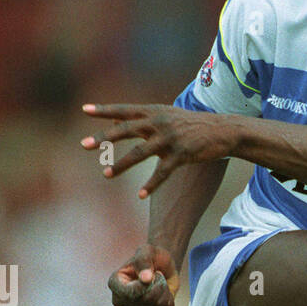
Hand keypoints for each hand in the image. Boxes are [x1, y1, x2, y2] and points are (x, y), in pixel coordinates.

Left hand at [81, 103, 236, 197]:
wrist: (222, 130)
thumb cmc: (192, 124)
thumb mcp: (167, 116)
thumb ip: (143, 120)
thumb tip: (118, 122)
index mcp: (154, 112)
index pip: (124, 110)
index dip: (104, 110)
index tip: (84, 110)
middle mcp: (159, 123)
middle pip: (126, 129)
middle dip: (104, 138)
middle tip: (85, 145)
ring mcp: (170, 139)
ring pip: (140, 153)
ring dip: (121, 164)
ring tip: (106, 174)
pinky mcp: (181, 155)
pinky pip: (162, 172)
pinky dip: (151, 185)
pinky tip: (140, 195)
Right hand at [108, 245, 179, 305]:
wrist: (162, 266)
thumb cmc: (151, 257)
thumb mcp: (147, 251)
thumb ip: (144, 261)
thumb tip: (146, 279)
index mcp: (115, 283)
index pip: (126, 293)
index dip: (142, 286)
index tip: (151, 276)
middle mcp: (121, 300)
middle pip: (144, 300)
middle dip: (157, 285)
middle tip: (156, 275)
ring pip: (157, 305)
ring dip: (164, 290)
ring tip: (158, 281)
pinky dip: (169, 297)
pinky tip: (162, 290)